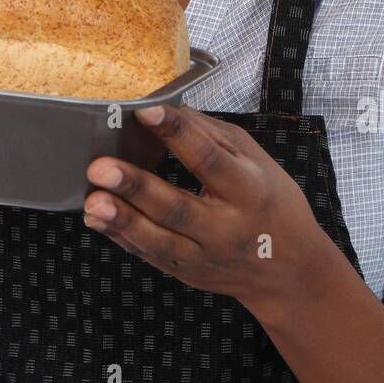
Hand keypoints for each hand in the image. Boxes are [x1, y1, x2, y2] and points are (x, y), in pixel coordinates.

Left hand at [84, 102, 330, 322]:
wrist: (290, 272)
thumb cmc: (274, 205)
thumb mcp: (258, 162)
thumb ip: (214, 136)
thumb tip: (172, 109)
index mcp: (248, 191)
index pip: (209, 160)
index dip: (177, 134)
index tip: (145, 113)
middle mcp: (226, 228)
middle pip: (177, 207)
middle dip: (136, 187)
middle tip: (100, 166)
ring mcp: (204, 256)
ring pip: (158, 240)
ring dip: (121, 220)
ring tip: (93, 201)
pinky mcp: (186, 273)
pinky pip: (149, 255)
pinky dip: (121, 237)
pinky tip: (97, 219)